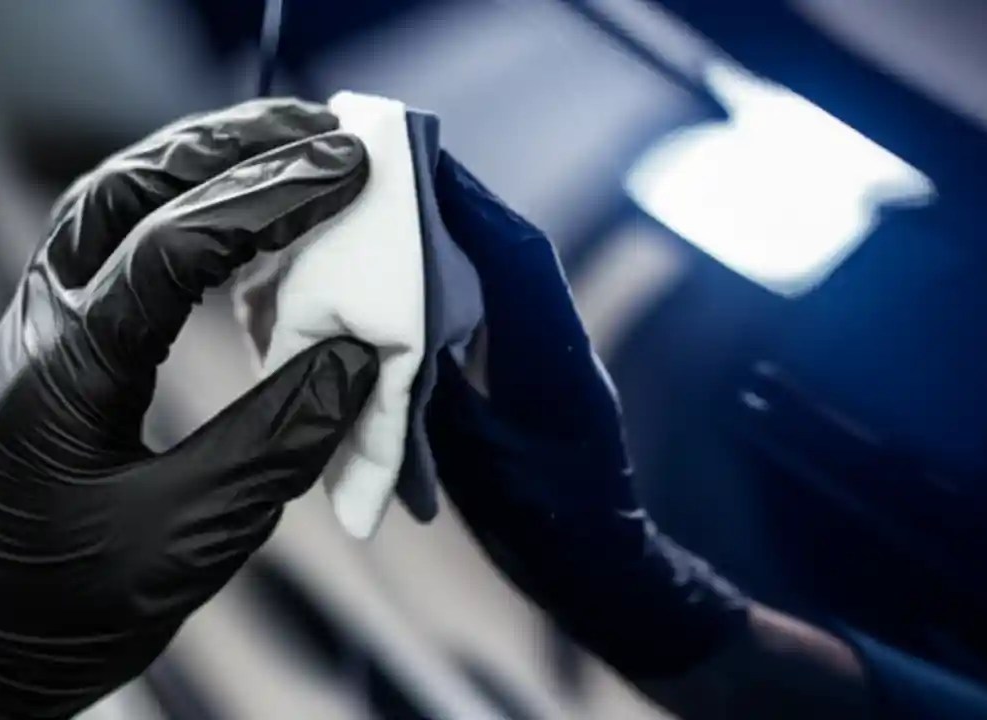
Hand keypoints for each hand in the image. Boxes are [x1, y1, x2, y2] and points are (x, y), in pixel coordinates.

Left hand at [0, 99, 376, 718]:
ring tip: (285, 144)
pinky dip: (178, 204)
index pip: (169, 250)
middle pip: (123, 191)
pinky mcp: (55, 342)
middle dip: (227, 147)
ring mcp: (40, 328)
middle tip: (320, 129)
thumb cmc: (68, 605)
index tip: (348, 173)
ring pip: (108, 203)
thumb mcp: (186, 539)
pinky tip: (234, 213)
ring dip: (197, 160)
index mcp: (67, 372)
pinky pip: (111, 241)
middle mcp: (41, 328)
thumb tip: (355, 358)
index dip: (266, 203)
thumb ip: (275, 444)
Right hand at [427, 154, 745, 677]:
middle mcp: (563, 344)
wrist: (602, 568)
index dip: (468, 201)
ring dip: (462, 234)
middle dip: (460, 203)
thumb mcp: (477, 464)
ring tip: (400, 204)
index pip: (516, 255)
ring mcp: (558, 357)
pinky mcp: (545, 374)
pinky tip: (421, 275)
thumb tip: (383, 329)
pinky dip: (466, 278)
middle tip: (396, 162)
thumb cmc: (547, 527)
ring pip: (510, 276)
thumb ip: (433, 395)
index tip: (419, 155)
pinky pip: (504, 308)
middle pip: (514, 251)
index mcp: (556, 357)